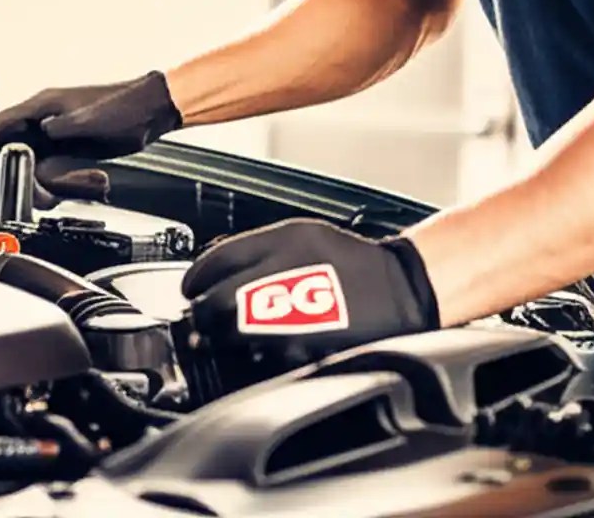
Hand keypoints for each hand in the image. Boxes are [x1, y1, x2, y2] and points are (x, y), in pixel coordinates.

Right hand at [0, 71, 181, 208]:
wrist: (150, 111)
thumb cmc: (125, 106)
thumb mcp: (92, 119)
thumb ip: (63, 126)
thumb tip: (42, 131)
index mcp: (41, 106)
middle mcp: (41, 121)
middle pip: (7, 152)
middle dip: (16, 178)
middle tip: (32, 195)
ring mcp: (51, 136)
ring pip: (29, 167)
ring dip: (44, 185)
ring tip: (69, 190)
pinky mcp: (64, 150)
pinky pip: (48, 172)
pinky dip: (59, 185)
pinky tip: (83, 184)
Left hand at [182, 218, 439, 378]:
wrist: (404, 290)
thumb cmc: (351, 264)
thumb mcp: (302, 236)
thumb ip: (256, 249)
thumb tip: (211, 268)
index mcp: (285, 241)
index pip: (216, 260)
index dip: (194, 279)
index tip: (190, 290)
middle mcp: (291, 276)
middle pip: (219, 301)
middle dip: (202, 314)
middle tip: (199, 320)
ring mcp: (299, 317)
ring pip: (235, 334)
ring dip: (221, 338)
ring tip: (221, 338)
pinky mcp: (310, 349)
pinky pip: (265, 357)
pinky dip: (253, 355)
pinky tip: (255, 350)